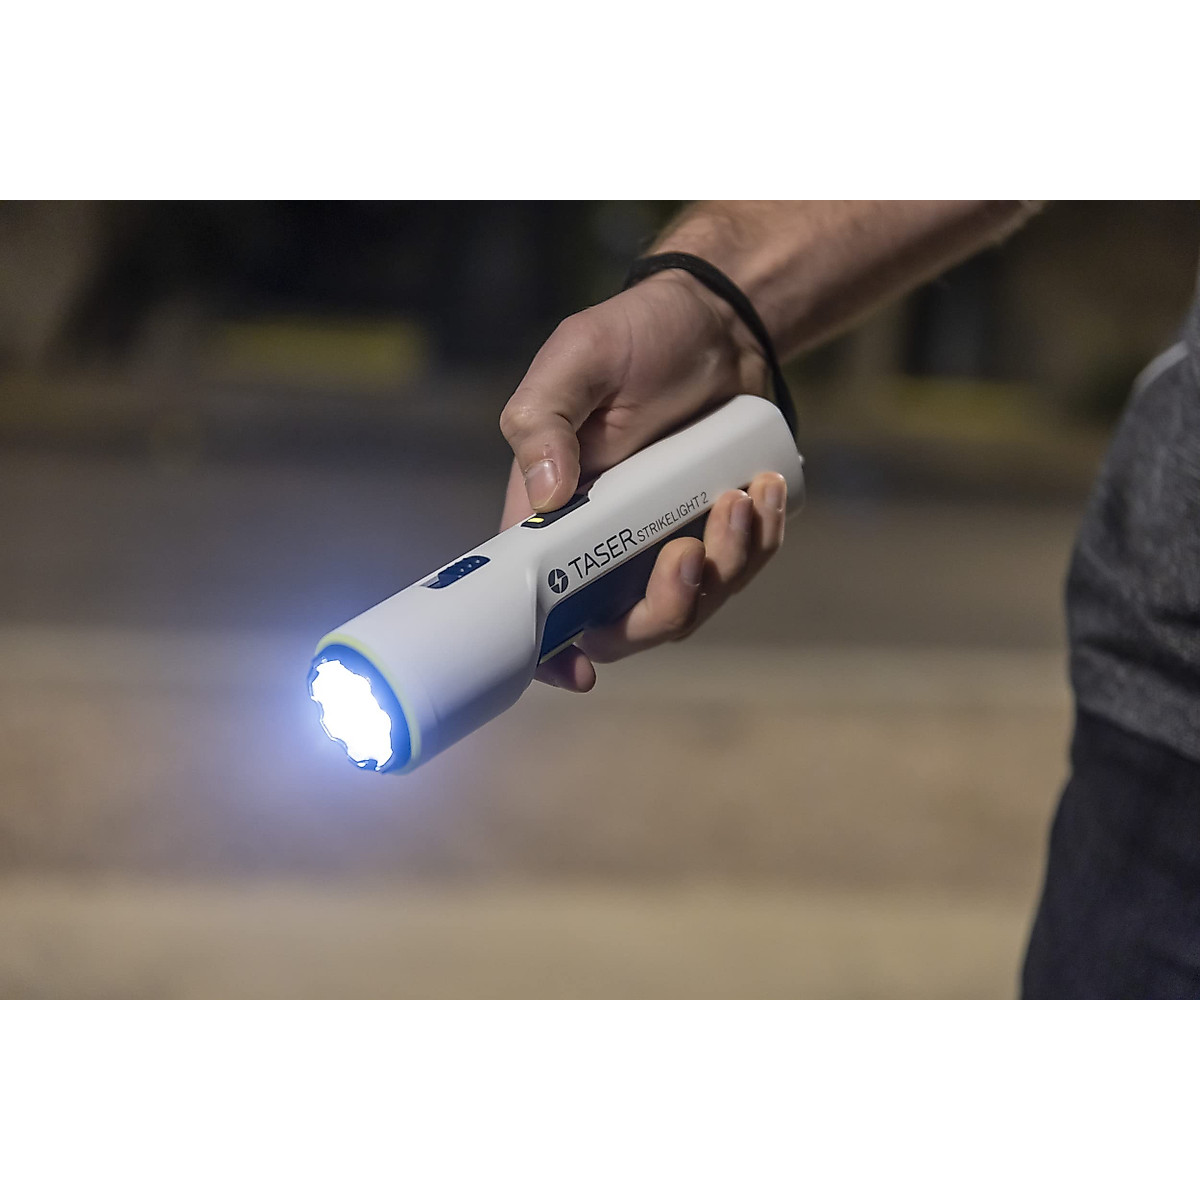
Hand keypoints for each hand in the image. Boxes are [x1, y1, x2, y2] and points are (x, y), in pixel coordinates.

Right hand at [498, 271, 787, 690]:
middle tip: (690, 549)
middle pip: (627, 626)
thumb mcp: (577, 360)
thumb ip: (544, 419)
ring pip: (693, 604)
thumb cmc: (632, 338)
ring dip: (724, 565)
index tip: (580, 672)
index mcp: (554, 521)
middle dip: (666, 606)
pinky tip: (764, 493)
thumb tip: (545, 496)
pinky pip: (738, 570)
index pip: (538, 608)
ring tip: (743, 495)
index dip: (551, 656)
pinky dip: (758, 544)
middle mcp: (605, 546)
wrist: (713, 323)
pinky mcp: (715, 532)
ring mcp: (662, 544)